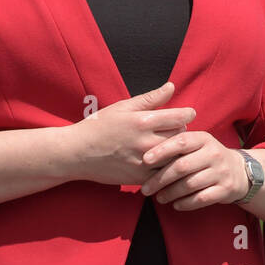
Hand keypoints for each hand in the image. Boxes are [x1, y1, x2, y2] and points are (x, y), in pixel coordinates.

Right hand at [66, 82, 195, 185]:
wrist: (77, 153)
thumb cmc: (99, 125)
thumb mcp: (123, 107)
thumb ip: (151, 98)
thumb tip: (172, 86)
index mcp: (143, 121)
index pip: (180, 117)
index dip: (188, 114)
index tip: (188, 114)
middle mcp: (145, 143)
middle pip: (181, 137)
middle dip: (182, 131)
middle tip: (177, 129)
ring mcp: (143, 163)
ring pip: (175, 157)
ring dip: (177, 151)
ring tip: (172, 145)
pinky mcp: (139, 179)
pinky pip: (164, 174)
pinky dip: (168, 168)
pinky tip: (164, 162)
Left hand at [139, 131, 250, 210]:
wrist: (239, 171)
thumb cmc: (208, 157)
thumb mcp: (198, 144)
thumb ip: (178, 144)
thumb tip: (146, 153)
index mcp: (204, 139)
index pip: (181, 141)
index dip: (162, 150)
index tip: (145, 160)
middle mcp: (214, 153)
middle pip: (182, 166)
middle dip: (160, 179)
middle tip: (145, 188)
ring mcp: (221, 172)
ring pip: (189, 185)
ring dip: (170, 193)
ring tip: (159, 198)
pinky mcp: (225, 189)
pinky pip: (201, 199)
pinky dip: (185, 203)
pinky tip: (175, 205)